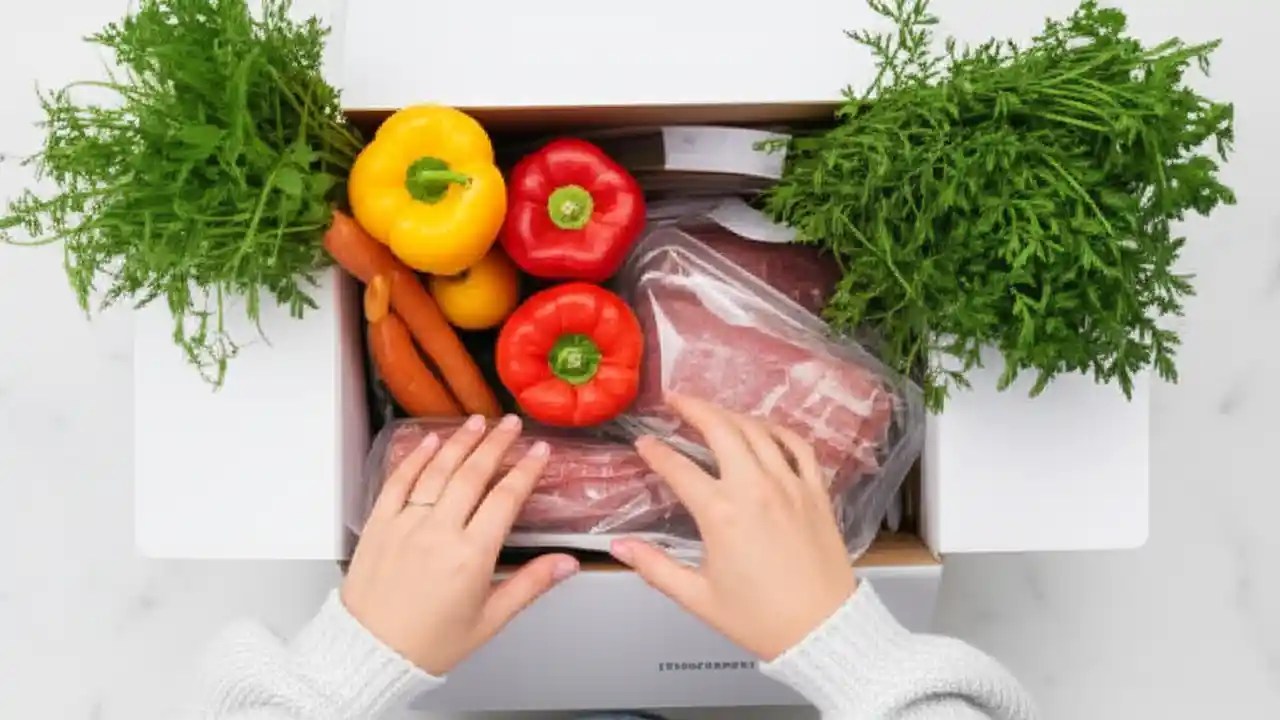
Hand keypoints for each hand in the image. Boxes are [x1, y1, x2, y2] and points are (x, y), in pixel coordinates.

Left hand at [341, 414, 579, 675]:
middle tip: (512, 424)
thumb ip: (530, 585)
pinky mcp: (378, 525)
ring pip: (437, 470)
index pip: (506, 498)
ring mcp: (405, 524)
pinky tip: (431, 441)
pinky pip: (398, 481)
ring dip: (460, 442)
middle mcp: (438, 533)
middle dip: (496, 443)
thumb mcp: (489, 620)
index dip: (526, 469)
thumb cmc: (429, 644)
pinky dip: (416, 457)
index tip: (540, 450)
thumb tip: (568, 563)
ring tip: (478, 422)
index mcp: (470, 556)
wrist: (368, 654)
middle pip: (473, 474)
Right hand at [609, 395, 856, 660]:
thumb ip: (655, 567)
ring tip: (712, 412)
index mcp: (721, 514)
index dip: (656, 451)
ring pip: (757, 430)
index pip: (678, 468)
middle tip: (676, 400)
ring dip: (730, 415)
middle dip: (694, 408)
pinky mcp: (815, 492)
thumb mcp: (698, 597)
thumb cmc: (762, 619)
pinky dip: (778, 430)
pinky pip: (798, 445)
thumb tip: (620, 547)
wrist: (824, 630)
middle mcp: (755, 489)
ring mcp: (790, 485)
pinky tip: (764, 428)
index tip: (644, 442)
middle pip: (720, 429)